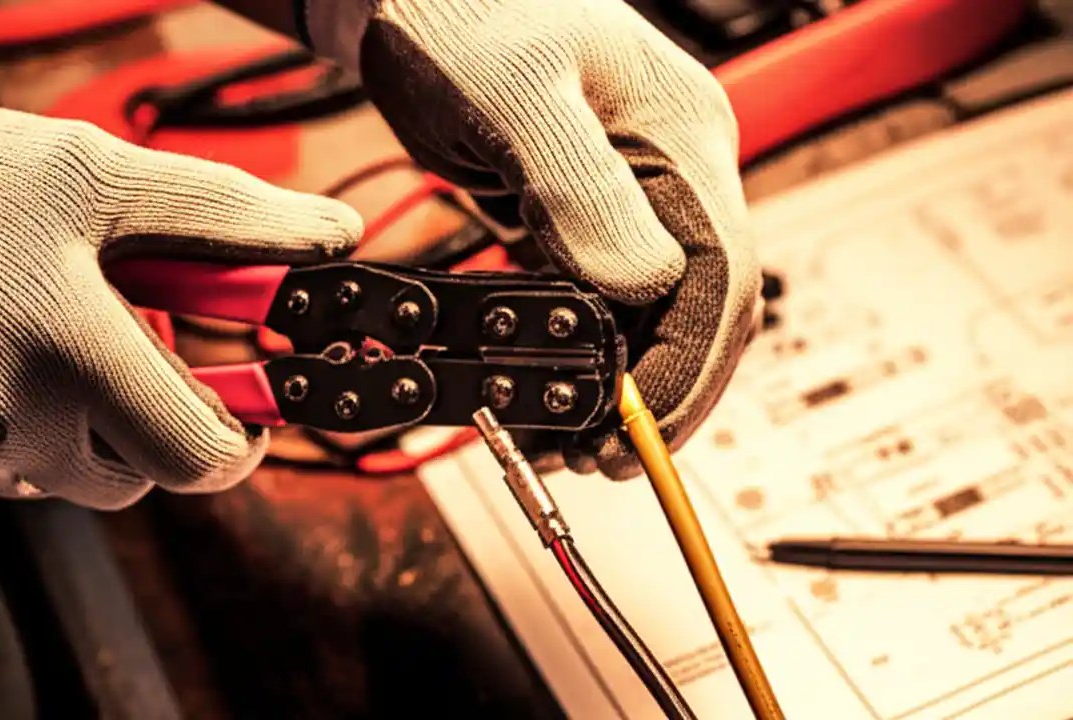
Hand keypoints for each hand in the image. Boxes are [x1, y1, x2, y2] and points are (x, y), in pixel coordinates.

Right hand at [0, 69, 360, 508]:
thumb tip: (331, 234)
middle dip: (153, 425)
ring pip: (60, 475)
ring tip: (39, 333)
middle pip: (136, 477)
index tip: (245, 413)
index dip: (238, 442)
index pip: (198, 459)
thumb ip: (225, 216)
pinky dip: (5, 425)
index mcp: (71, 356)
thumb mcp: (96, 174)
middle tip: (128, 349)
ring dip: (76, 423)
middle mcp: (8, 426)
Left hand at [303, 0, 761, 475]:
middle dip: (663, 391)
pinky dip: (597, 349)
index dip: (682, 367)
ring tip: (579, 440)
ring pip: (663, 309)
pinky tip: (563, 384)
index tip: (630, 430)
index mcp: (682, 135)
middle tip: (604, 457)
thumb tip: (640, 285)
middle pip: (704, 305)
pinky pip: (614, 294)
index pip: (717, 277)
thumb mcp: (516, 94)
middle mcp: (675, 167)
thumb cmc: (460, 17)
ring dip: (631, 380)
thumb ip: (579, 186)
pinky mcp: (593, 206)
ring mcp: (638, 189)